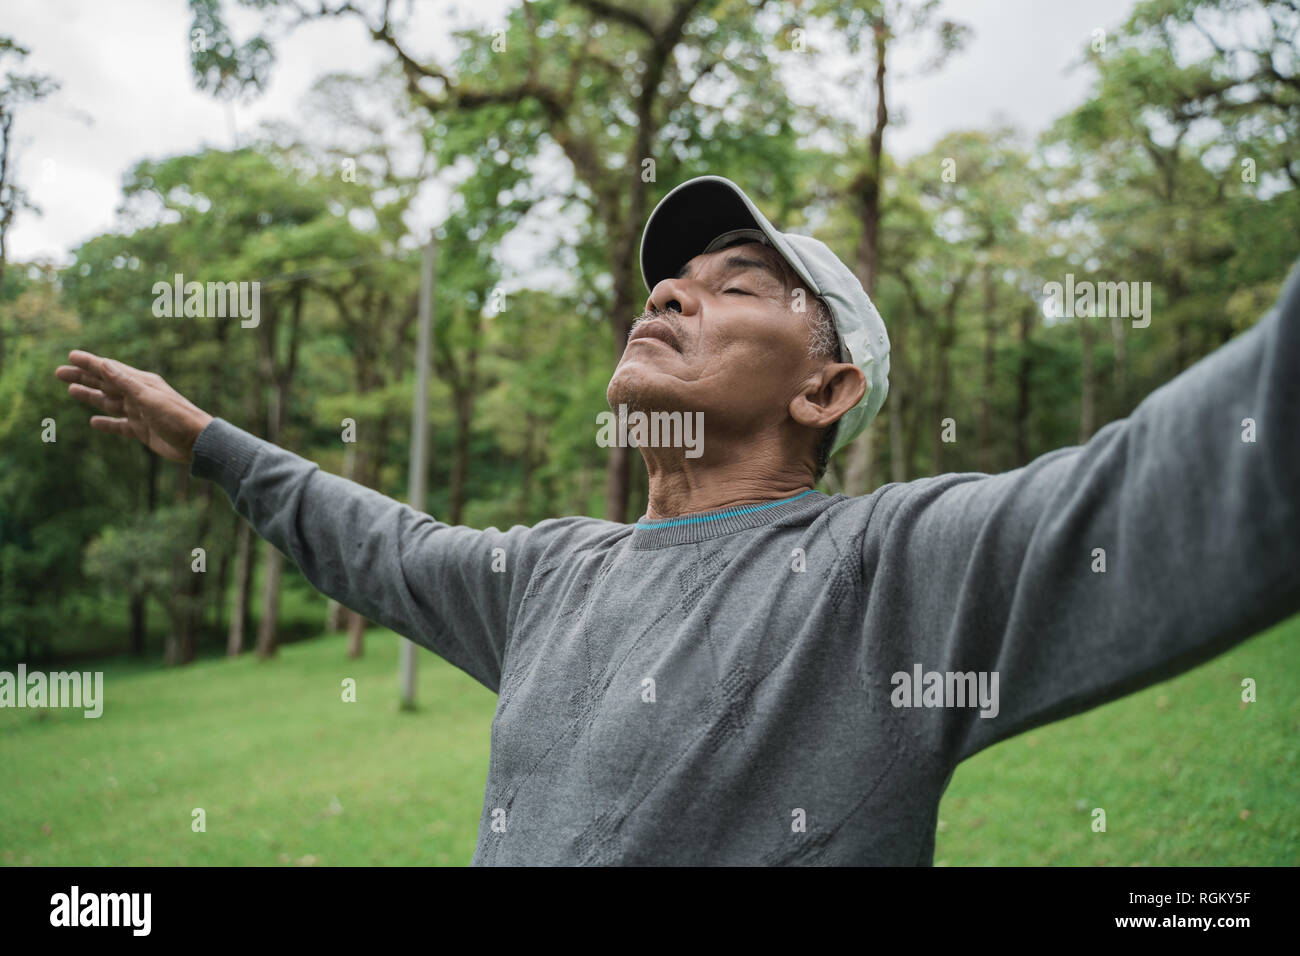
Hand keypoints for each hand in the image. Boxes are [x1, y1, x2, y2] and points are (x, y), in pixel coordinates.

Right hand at [55, 350, 213, 463]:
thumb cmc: (178, 418)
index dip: (90, 363)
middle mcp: (140, 395)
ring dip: (91, 396)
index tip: (71, 356)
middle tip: (59, 372)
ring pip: (109, 403)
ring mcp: (140, 413)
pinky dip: (106, 423)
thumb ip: (125, 383)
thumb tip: (104, 364)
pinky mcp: (143, 430)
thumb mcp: (149, 398)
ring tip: (71, 390)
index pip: (110, 369)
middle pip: (105, 384)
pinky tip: (93, 422)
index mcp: (142, 383)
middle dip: (83, 377)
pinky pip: (120, 425)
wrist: (199, 443)